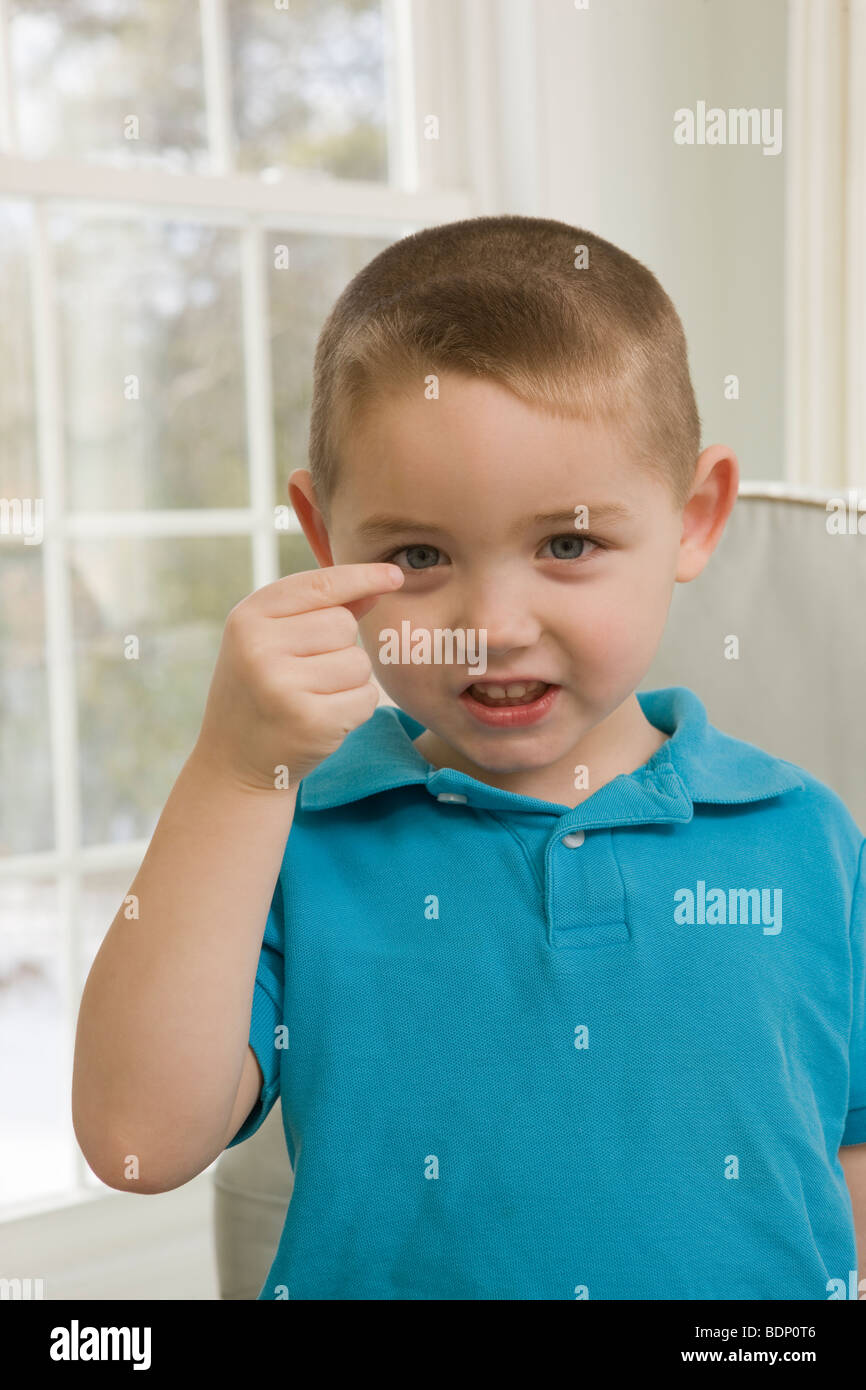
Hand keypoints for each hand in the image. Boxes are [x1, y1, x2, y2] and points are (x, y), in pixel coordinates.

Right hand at [194, 563, 403, 790]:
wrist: (234, 762)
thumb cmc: (260, 691)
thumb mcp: (274, 641)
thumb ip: (323, 609)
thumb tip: (381, 582)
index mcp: (247, 619)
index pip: (319, 585)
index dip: (362, 577)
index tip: (393, 575)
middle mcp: (259, 648)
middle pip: (344, 625)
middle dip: (340, 647)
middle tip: (306, 674)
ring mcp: (282, 686)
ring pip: (358, 662)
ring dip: (349, 681)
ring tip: (312, 697)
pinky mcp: (310, 721)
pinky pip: (366, 697)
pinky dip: (355, 708)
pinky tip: (323, 718)